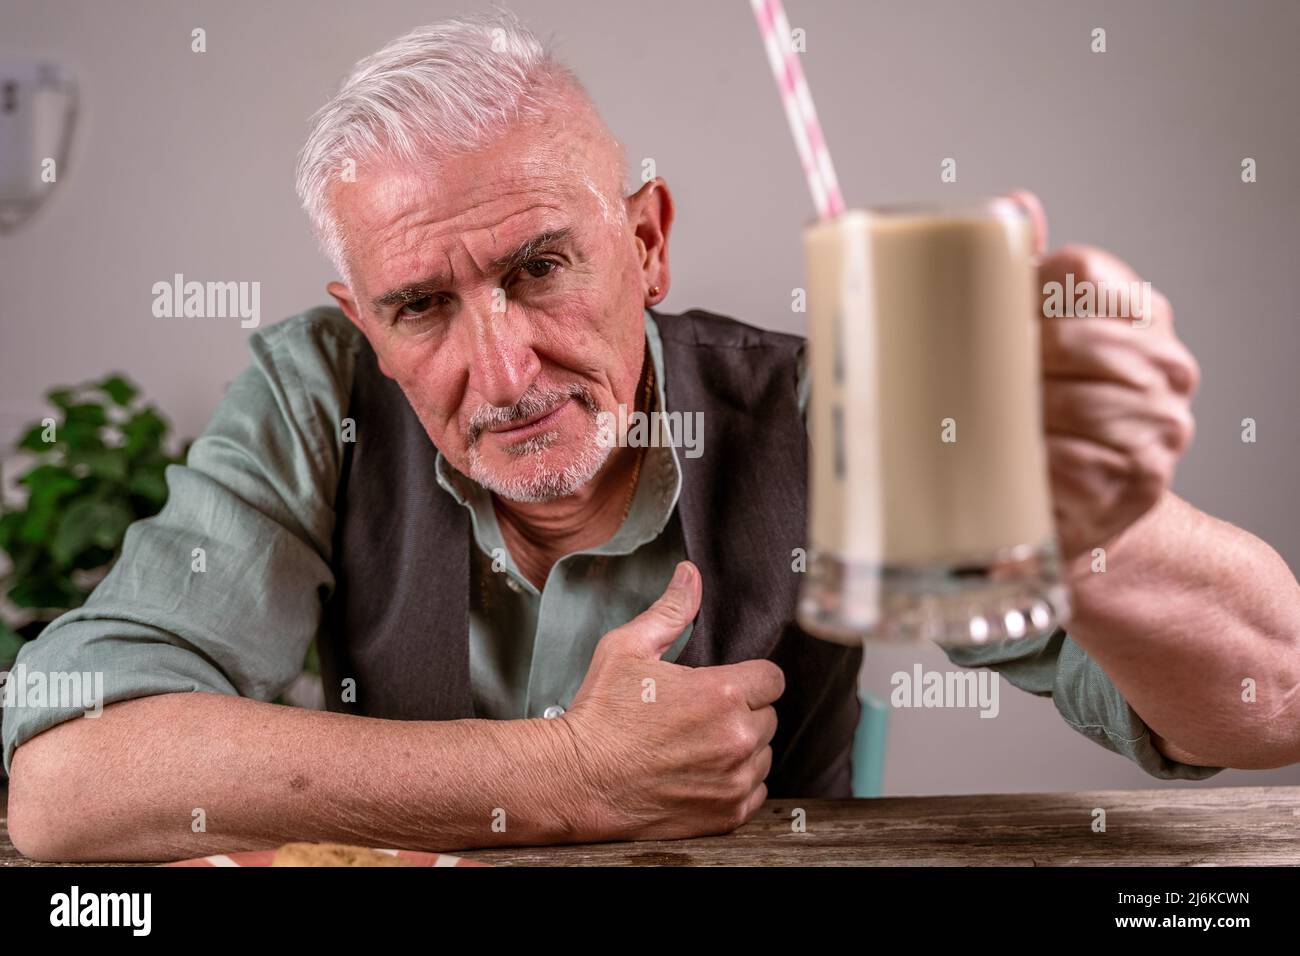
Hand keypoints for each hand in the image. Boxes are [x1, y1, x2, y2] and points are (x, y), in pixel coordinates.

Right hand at [557, 560, 784, 840]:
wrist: (576, 780)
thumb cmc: (599, 713)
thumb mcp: (627, 648)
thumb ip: (669, 611)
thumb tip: (690, 574)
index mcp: (722, 693)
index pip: (773, 678)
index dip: (750, 678)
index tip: (726, 685)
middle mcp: (737, 738)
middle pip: (768, 716)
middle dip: (742, 712)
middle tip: (700, 715)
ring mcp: (734, 780)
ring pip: (763, 755)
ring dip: (741, 748)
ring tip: (697, 745)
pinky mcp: (726, 814)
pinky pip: (755, 792)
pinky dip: (736, 783)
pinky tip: (701, 773)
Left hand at [1008, 190, 1199, 562]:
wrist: (1092, 508)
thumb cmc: (1059, 415)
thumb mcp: (1048, 340)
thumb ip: (1030, 276)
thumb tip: (1017, 204)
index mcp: (1142, 314)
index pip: (1080, 270)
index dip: (1020, 291)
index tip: (983, 314)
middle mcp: (1166, 365)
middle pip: (1070, 336)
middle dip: (1010, 355)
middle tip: (961, 371)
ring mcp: (1160, 424)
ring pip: (1069, 400)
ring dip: (1011, 411)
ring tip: (973, 416)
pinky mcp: (1137, 480)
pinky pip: (1069, 461)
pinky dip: (1028, 460)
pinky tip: (1006, 459)